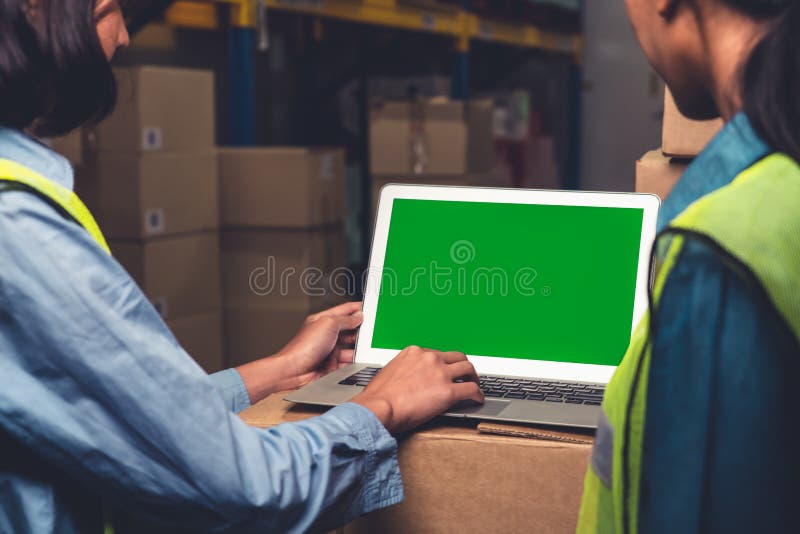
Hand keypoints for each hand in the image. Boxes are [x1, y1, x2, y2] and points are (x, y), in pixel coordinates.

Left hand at [236, 302, 362, 403]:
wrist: (293, 372)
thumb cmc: (303, 348)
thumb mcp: (328, 324)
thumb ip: (345, 319)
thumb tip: (357, 316)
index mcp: (323, 321)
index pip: (344, 311)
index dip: (357, 308)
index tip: (370, 307)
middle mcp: (326, 335)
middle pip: (349, 330)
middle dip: (360, 330)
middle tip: (372, 330)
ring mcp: (329, 351)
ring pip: (350, 348)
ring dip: (358, 348)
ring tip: (366, 348)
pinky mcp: (331, 366)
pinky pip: (347, 363)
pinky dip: (354, 363)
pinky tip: (359, 361)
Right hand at [351, 346, 483, 433]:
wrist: (377, 408)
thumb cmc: (378, 397)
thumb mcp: (389, 373)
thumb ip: (403, 372)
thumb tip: (406, 381)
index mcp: (414, 352)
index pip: (436, 354)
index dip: (443, 364)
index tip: (444, 371)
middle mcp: (429, 358)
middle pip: (456, 357)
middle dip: (462, 366)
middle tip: (465, 375)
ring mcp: (440, 373)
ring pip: (467, 369)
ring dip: (473, 378)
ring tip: (475, 386)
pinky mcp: (448, 391)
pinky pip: (471, 390)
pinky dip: (477, 394)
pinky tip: (477, 400)